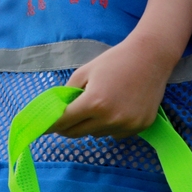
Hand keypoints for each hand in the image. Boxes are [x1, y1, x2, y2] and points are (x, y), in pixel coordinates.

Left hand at [50, 37, 172, 138]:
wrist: (151, 57)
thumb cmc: (113, 62)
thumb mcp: (83, 73)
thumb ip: (66, 94)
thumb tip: (54, 112)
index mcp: (94, 103)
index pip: (63, 122)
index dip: (49, 125)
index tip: (40, 128)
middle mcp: (110, 118)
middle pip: (76, 133)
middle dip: (66, 127)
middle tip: (64, 118)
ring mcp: (127, 125)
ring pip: (95, 134)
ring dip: (90, 125)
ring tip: (99, 105)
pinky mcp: (140, 127)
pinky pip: (114, 134)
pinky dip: (109, 126)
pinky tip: (116, 108)